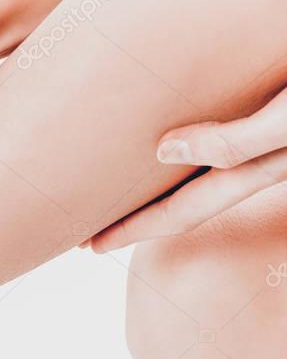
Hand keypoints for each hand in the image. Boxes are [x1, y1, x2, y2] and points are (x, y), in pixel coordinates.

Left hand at [91, 89, 286, 251]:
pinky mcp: (265, 114)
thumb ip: (235, 142)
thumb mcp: (285, 120)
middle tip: (91, 226)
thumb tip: (164, 151)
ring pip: (195, 174)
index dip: (133, 230)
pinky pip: (210, 142)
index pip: (179, 212)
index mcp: (253, 170)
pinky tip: (171, 138)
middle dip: (136, 217)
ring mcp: (260, 142)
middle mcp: (255, 162)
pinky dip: (181, 148)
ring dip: (156, 185)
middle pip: (182, 200)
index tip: (92, 245)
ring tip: (120, 188)